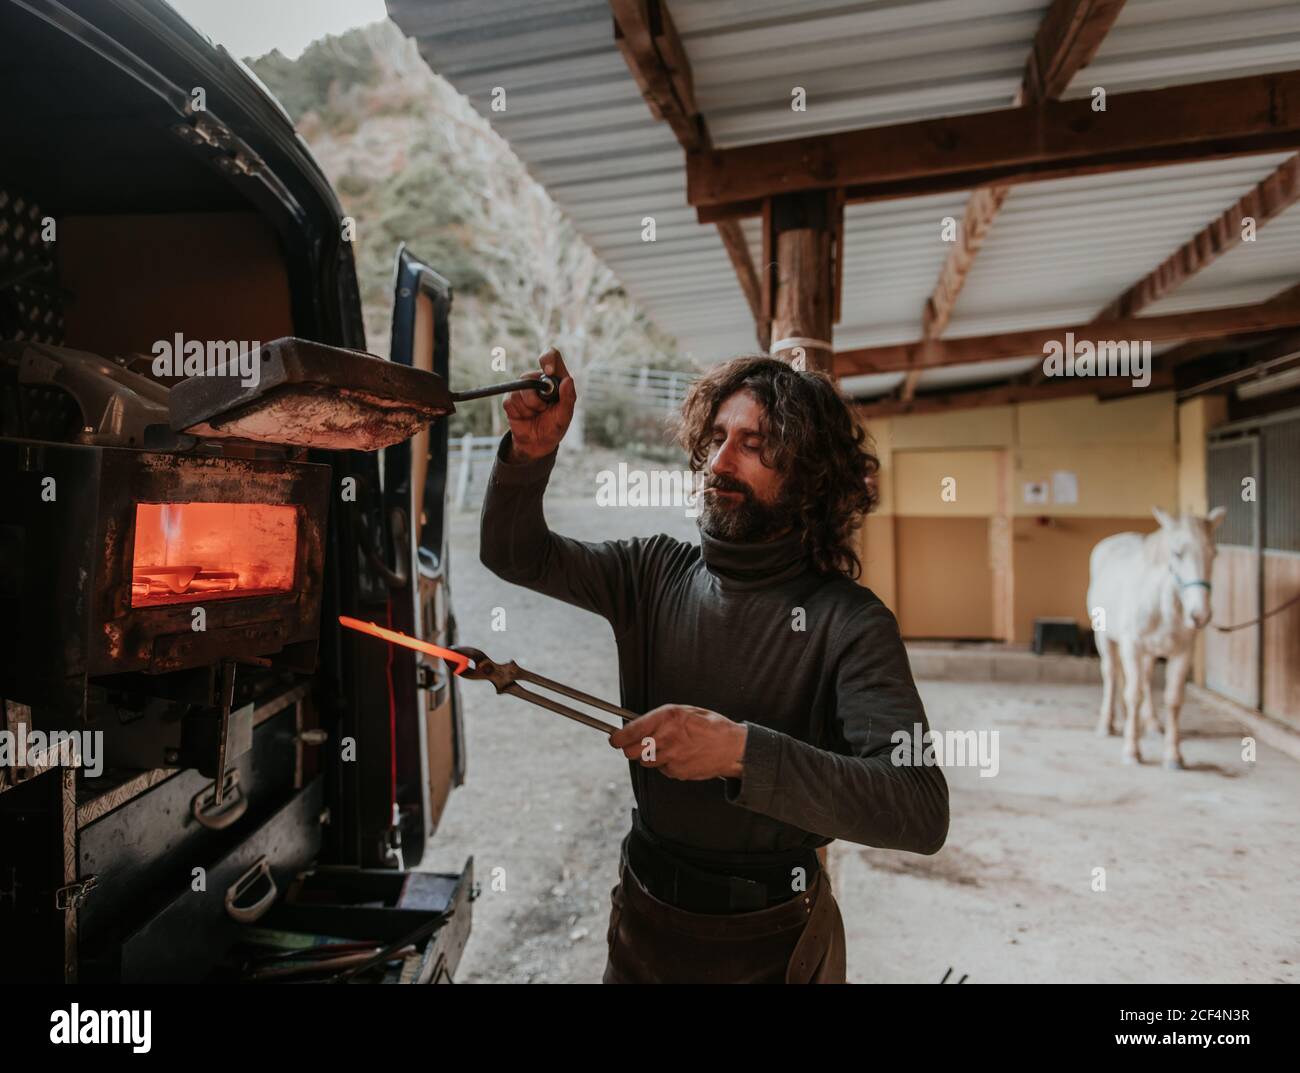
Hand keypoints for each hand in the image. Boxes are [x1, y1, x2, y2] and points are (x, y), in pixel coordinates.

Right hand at [502, 346, 576, 462]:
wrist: (538, 443)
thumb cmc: (555, 427)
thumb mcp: (565, 416)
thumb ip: (568, 398)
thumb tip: (568, 380)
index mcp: (555, 379)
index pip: (552, 356)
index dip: (548, 358)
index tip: (548, 371)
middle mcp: (538, 380)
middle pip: (529, 376)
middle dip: (536, 399)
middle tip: (543, 410)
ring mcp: (523, 389)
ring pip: (520, 391)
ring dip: (529, 408)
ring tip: (535, 415)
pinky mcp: (510, 399)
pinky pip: (510, 401)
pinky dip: (520, 413)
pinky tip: (525, 417)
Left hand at [609, 705, 747, 780]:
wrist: (732, 748)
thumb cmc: (710, 726)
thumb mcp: (684, 711)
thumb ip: (659, 718)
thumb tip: (635, 724)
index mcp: (666, 717)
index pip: (630, 731)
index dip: (617, 737)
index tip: (614, 739)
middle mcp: (666, 737)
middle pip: (631, 751)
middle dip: (630, 749)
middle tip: (636, 745)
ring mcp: (671, 757)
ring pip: (645, 761)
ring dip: (649, 756)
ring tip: (666, 747)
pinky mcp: (677, 772)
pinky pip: (662, 769)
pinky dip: (665, 765)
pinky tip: (679, 756)